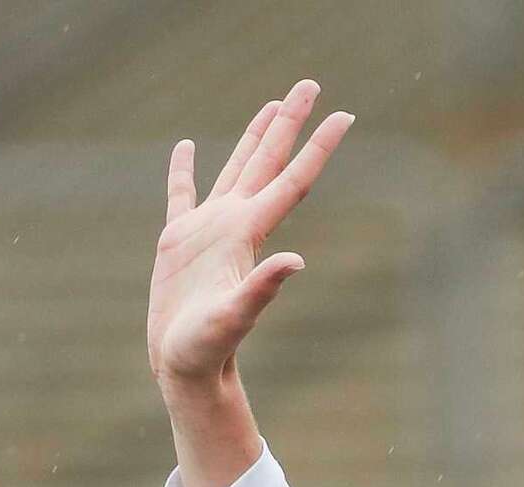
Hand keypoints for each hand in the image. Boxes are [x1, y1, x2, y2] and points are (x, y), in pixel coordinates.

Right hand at [147, 79, 354, 390]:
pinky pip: (181, 194)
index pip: (293, 180)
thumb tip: (296, 262)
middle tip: (309, 83)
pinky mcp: (179, 241)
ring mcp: (208, 230)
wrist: (184, 366)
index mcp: (250, 233)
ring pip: (235, 169)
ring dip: (255, 137)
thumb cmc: (208, 348)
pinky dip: (183, 169)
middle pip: (269, 161)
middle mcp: (235, 223)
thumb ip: (262, 288)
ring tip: (271, 105)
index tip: (343, 115)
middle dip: (288, 122)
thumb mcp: (235, 316)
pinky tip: (187, 147)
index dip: (318, 147)